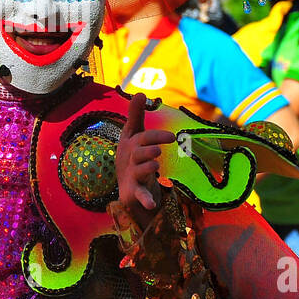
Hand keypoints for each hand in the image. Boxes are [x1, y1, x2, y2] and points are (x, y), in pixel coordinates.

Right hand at [116, 93, 174, 220]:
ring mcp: (131, 175)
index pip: (141, 137)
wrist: (126, 186)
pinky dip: (146, 200)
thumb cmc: (132, 156)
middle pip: (139, 152)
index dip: (155, 136)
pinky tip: (153, 205)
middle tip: (159, 150)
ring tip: (155, 165)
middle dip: (148, 149)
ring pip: (139, 170)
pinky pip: (140, 196)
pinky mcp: (134, 192)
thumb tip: (139, 92)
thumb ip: (136, 115)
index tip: (171, 137)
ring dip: (147, 168)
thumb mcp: (134, 135)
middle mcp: (129, 159)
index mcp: (130, 144)